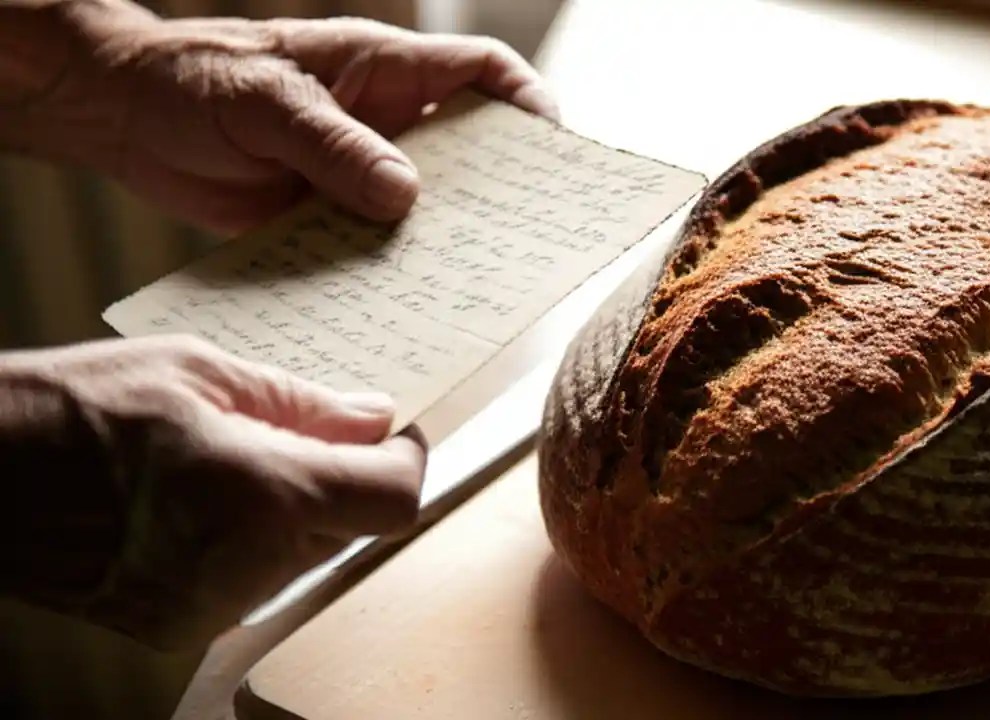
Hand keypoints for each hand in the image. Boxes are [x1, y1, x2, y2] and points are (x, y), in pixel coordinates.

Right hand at [0, 335, 426, 648]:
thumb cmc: (72, 411)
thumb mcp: (200, 372)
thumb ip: (304, 403)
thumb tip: (373, 419)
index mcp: (265, 498)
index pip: (396, 498)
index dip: (403, 457)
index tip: (388, 430)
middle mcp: (249, 568)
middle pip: (352, 524)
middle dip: (341, 475)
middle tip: (293, 428)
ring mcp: (213, 607)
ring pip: (305, 553)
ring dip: (293, 508)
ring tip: (225, 460)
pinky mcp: (180, 625)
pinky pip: (254, 578)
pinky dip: (248, 539)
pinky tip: (197, 499)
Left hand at [16, 0, 557, 233]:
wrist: (119, 115)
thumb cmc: (191, 80)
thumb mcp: (264, 104)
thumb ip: (333, 148)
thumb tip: (405, 198)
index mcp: (379, 70)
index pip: (480, 72)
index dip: (527, 102)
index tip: (554, 150)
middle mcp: (382, 122)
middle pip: (470, 151)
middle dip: (506, 190)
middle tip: (533, 239)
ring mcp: (357, 171)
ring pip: (427, 207)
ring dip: (448, 241)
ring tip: (475, 284)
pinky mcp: (326, 216)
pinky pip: (375, 246)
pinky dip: (390, 272)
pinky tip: (401, 304)